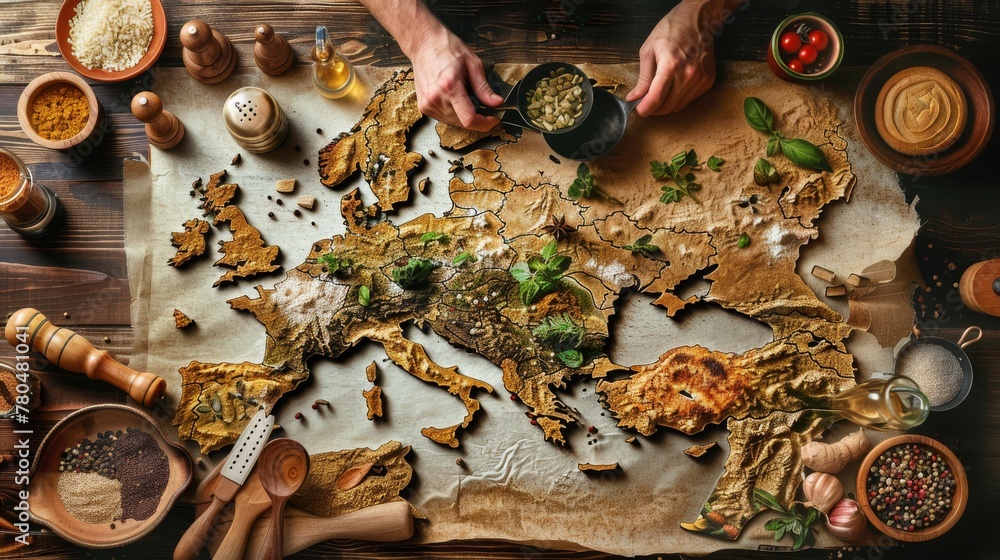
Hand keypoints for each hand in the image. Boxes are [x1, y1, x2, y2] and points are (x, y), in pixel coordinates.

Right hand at [407, 27, 503, 131]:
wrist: (424, 43)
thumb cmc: (447, 48)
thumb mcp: (473, 63)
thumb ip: (484, 87)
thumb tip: (496, 103)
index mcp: (450, 86)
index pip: (469, 119)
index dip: (484, 123)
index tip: (493, 119)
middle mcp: (436, 97)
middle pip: (462, 123)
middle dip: (476, 117)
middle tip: (481, 104)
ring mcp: (428, 103)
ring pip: (453, 122)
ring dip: (464, 115)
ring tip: (464, 95)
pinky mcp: (423, 106)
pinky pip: (443, 118)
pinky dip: (453, 112)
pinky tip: (453, 98)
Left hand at [626, 0, 718, 115]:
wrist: (698, 21)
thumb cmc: (671, 31)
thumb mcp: (649, 52)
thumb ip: (643, 79)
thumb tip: (634, 98)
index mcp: (670, 65)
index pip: (655, 99)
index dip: (644, 109)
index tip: (638, 110)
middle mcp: (688, 75)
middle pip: (666, 107)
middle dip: (653, 107)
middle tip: (646, 98)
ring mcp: (700, 79)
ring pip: (677, 107)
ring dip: (666, 103)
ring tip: (661, 89)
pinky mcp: (708, 81)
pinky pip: (688, 100)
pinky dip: (678, 97)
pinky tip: (676, 83)